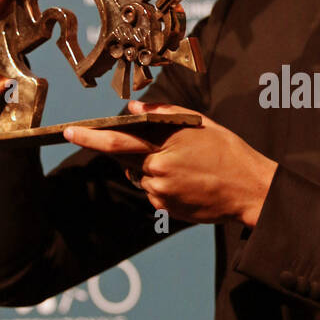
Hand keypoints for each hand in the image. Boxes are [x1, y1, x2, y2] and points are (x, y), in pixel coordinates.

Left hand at [63, 102, 277, 228]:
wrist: (250, 190)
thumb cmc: (229, 152)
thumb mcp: (200, 124)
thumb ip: (164, 115)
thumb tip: (134, 109)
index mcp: (165, 148)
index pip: (118, 141)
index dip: (90, 137)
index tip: (69, 131)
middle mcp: (158, 173)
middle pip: (124, 160)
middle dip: (104, 147)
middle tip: (82, 136)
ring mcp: (162, 194)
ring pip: (142, 176)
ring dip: (150, 168)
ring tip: (184, 164)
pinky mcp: (167, 209)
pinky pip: (154, 192)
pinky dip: (162, 184)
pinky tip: (187, 180)